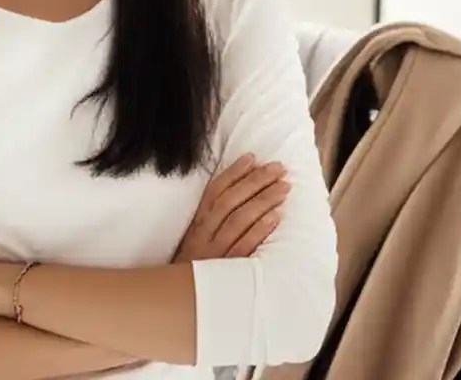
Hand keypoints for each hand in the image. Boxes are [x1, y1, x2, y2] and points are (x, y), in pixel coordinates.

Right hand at [172, 154, 289, 262]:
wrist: (177, 302)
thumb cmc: (191, 269)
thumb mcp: (194, 243)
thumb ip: (210, 223)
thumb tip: (235, 199)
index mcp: (197, 225)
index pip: (215, 191)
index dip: (234, 173)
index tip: (252, 158)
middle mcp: (204, 234)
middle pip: (230, 201)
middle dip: (255, 181)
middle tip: (278, 168)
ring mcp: (215, 251)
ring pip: (239, 219)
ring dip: (263, 200)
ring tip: (284, 187)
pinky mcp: (226, 269)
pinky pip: (244, 246)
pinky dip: (260, 230)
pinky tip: (276, 217)